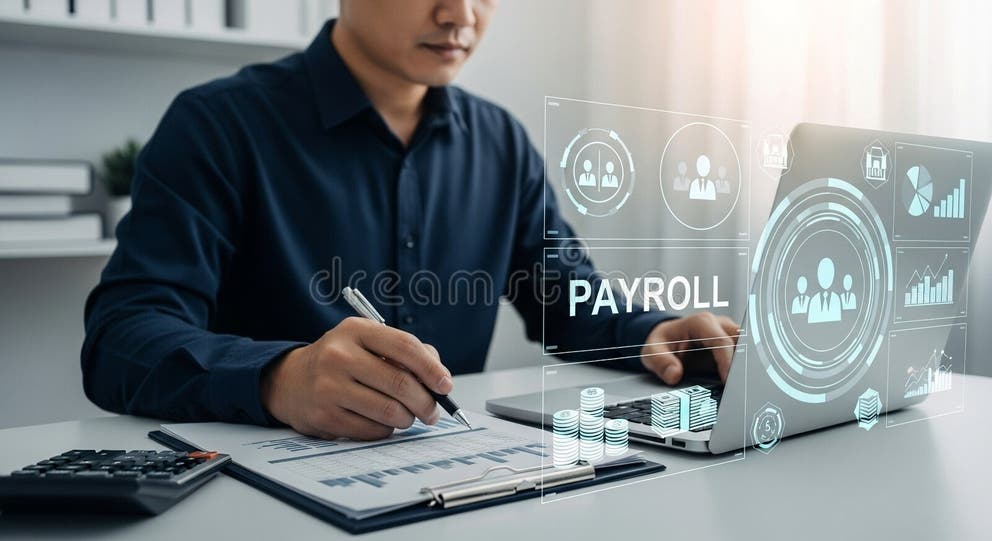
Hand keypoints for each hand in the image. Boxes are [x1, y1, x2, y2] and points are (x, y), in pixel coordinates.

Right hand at [260, 317, 452, 439]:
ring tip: (406, 416)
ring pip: (390, 411)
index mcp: (355, 330)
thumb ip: (405, 353)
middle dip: (426, 402)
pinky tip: (380, 421)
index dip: (431, 368)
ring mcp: (329, 387)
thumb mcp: (367, 342)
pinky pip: (373, 430)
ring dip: (407, 418)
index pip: (405, 346)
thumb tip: (439, 378)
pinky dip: (386, 430)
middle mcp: (339, 356)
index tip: (445, 385)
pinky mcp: (325, 417)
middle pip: (400, 383)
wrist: (291, 381)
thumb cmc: (341, 361)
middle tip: (433, 411)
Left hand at [641, 313, 739, 384]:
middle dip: (743, 363)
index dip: (727, 361)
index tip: (727, 381)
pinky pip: (746, 355)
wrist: (666, 338)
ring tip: (743, 387)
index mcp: (701, 322)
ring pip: (748, 347)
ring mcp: (728, 334)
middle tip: (741, 386)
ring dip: (746, 366)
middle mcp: (719, 325)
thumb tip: (674, 375)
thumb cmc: (661, 342)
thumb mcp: (652, 351)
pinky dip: (745, 369)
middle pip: (742, 341)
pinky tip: (742, 385)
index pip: (721, 341)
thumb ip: (661, 362)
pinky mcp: (733, 345)